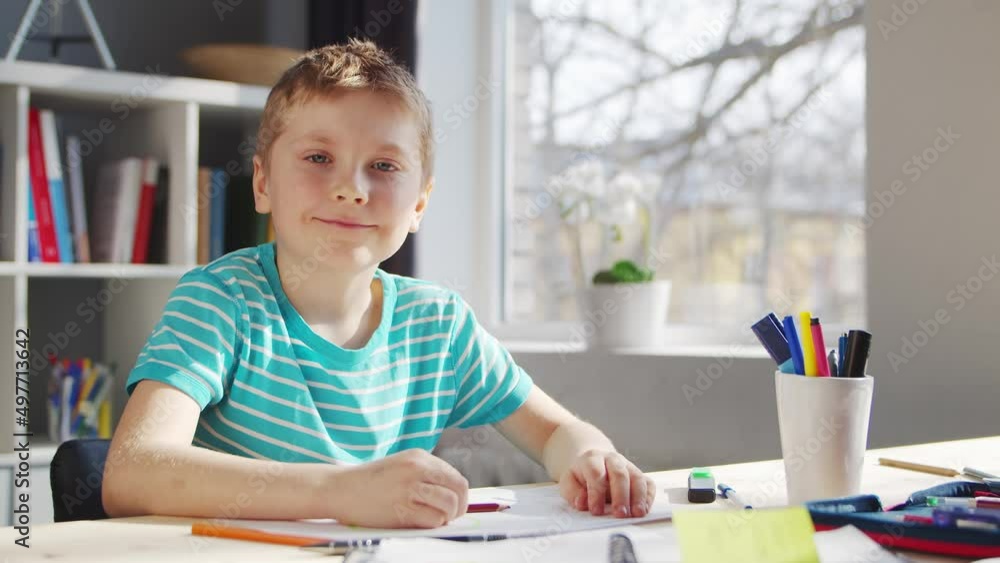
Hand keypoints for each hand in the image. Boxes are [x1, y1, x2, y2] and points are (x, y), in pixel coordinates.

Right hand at [334, 449, 468, 527]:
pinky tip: (421, 522)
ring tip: (434, 519)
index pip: (455, 477)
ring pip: (450, 504)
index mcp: (419, 457)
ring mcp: (410, 487)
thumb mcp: (400, 466)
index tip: (453, 505)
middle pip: (458, 489)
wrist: (340, 489)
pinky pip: (434, 519)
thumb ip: (424, 474)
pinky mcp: (403, 507)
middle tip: (450, 516)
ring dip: (447, 516)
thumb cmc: (370, 482)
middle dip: (459, 506)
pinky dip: (433, 524)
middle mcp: (418, 468)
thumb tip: (452, 493)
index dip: (458, 495)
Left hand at [558, 449, 655, 517]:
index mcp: (593, 459)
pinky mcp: (638, 475)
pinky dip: (648, 497)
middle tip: (619, 514)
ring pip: (637, 478)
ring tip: (636, 514)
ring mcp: (628, 466)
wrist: (594, 460)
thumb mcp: (569, 481)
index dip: (596, 492)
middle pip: (620, 474)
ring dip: (638, 497)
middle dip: (621, 495)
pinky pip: (648, 483)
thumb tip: (582, 503)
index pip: (596, 473)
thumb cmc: (582, 474)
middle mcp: (612, 460)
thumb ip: (573, 492)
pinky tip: (644, 509)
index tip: (596, 510)